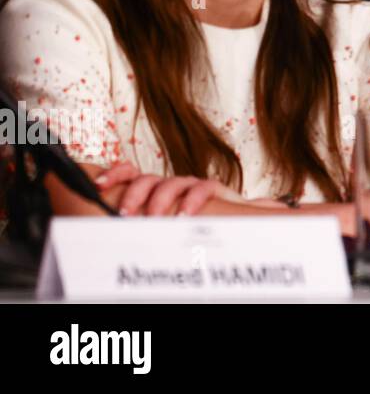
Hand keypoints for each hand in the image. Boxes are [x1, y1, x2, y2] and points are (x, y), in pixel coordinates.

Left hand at [94, 161, 246, 215]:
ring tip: (154, 219)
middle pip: (147, 179)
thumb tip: (106, 240)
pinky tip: (183, 216)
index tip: (98, 185)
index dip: (115, 174)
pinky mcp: (211, 189)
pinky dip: (191, 202)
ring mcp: (189, 185)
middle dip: (134, 195)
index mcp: (152, 189)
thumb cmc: (186, 227)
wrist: (229, 222)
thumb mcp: (158, 224)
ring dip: (160, 201)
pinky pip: (201, 189)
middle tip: (124, 214)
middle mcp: (168, 184)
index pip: (130, 173)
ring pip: (171, 183)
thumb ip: (138, 224)